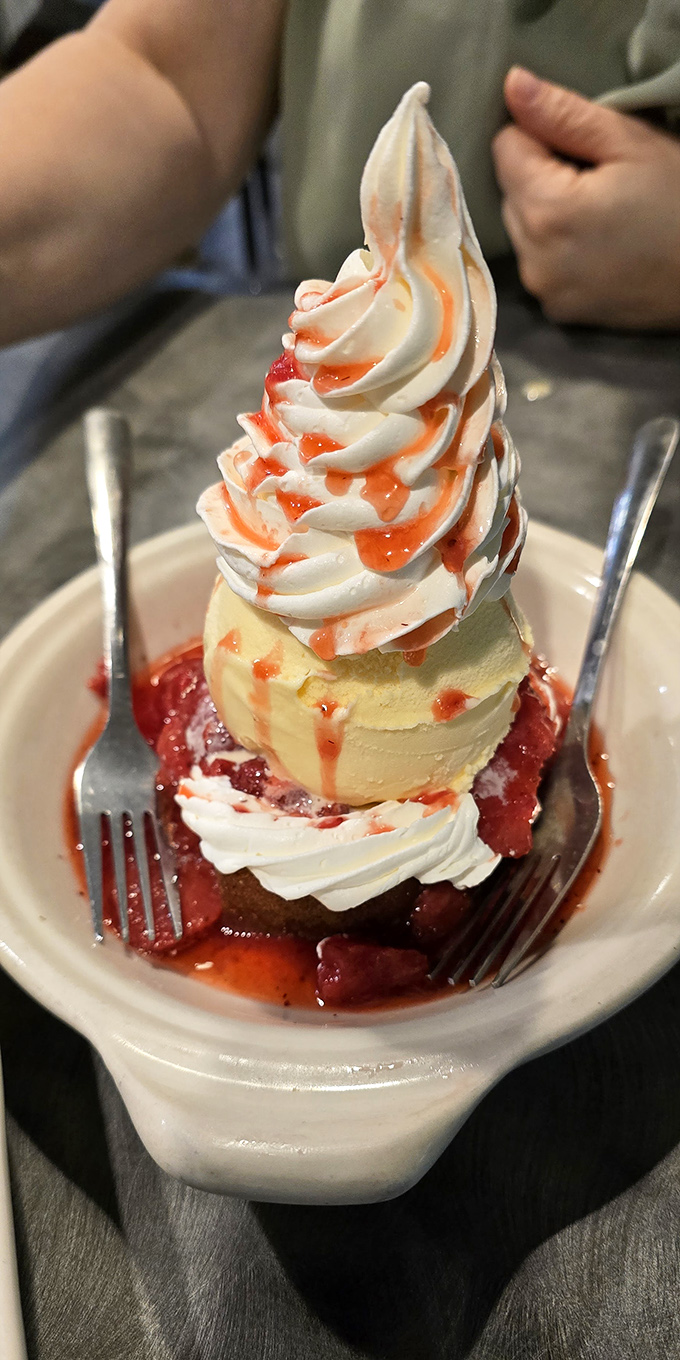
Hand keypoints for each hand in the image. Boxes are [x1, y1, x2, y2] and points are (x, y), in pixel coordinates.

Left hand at [492, 67, 679, 328]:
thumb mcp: (630, 144)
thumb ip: (563, 115)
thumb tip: (512, 84)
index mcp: (545, 210)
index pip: (506, 148)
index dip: (543, 136)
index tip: (584, 146)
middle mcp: (532, 258)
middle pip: (510, 192)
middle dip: (543, 177)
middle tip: (601, 180)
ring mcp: (543, 290)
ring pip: (522, 230)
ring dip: (548, 214)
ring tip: (602, 214)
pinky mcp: (557, 311)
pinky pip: (539, 263)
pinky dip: (557, 249)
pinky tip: (599, 245)